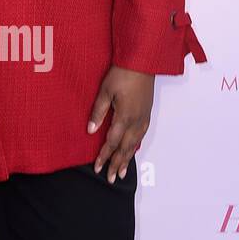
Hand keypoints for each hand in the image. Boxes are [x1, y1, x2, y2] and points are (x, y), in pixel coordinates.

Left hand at [87, 65, 153, 182]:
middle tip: (111, 178)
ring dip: (128, 158)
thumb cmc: (123, 73)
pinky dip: (135, 146)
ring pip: (135, 143)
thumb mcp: (105, 91)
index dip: (104, 156)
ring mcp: (143, 117)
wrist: (143, 61)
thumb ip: (98, 112)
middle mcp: (136, 120)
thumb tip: (91, 131)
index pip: (112, 142)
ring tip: (122, 172)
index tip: (98, 167)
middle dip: (117, 164)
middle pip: (125, 148)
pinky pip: (141, 135)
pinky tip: (133, 150)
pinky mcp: (147, 113)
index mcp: (124, 117)